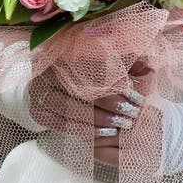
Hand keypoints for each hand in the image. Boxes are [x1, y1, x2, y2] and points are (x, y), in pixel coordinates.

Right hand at [28, 63, 149, 166]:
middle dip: (109, 103)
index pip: (90, 66)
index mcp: (65, 49)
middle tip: (131, 114)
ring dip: (97, 120)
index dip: (113, 80)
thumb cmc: (87, 69)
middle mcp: (48, 67)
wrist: (52, 81)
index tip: (135, 94)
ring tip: (120, 126)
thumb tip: (145, 67)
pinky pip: (61, 124)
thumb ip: (125, 60)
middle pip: (80, 87)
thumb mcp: (108, 59)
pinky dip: (83, 130)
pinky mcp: (37, 111)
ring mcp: (39, 89)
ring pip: (69, 108)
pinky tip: (103, 133)